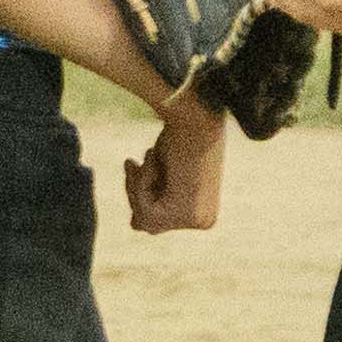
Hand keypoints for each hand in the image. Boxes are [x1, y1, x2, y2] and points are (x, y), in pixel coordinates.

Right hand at [123, 93, 225, 232]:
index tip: (153, 162)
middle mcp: (205, 221)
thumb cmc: (181, 134)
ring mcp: (198, 221)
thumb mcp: (163, 173)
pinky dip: (142, 183)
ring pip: (142, 221)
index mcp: (205, 212)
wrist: (196, 114)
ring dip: (139, 184)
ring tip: (153, 156)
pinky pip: (144, 212)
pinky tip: (156, 161)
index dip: (143, 191)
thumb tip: (136, 227)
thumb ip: (152, 200)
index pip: (157, 221)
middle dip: (138, 190)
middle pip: (147, 225)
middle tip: (145, 158)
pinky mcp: (187, 215)